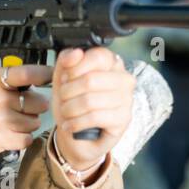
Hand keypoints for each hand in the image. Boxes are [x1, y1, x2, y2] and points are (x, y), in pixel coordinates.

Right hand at [0, 63, 53, 156]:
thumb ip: (14, 77)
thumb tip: (47, 75)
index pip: (27, 74)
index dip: (44, 75)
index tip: (53, 76)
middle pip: (39, 102)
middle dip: (36, 105)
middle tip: (23, 106)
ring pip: (35, 122)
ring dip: (29, 122)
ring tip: (13, 119)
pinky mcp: (0, 139)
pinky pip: (27, 138)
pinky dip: (23, 137)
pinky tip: (12, 131)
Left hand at [50, 47, 134, 171]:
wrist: (74, 136)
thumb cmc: (72, 104)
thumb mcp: (62, 79)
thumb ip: (66, 61)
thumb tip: (76, 53)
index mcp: (112, 63)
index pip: (98, 56)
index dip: (74, 68)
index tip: (65, 79)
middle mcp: (124, 79)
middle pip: (91, 80)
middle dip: (68, 92)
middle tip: (64, 99)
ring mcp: (126, 100)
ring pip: (90, 100)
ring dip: (69, 109)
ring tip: (66, 113)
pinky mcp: (123, 119)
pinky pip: (94, 117)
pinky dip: (75, 123)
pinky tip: (71, 125)